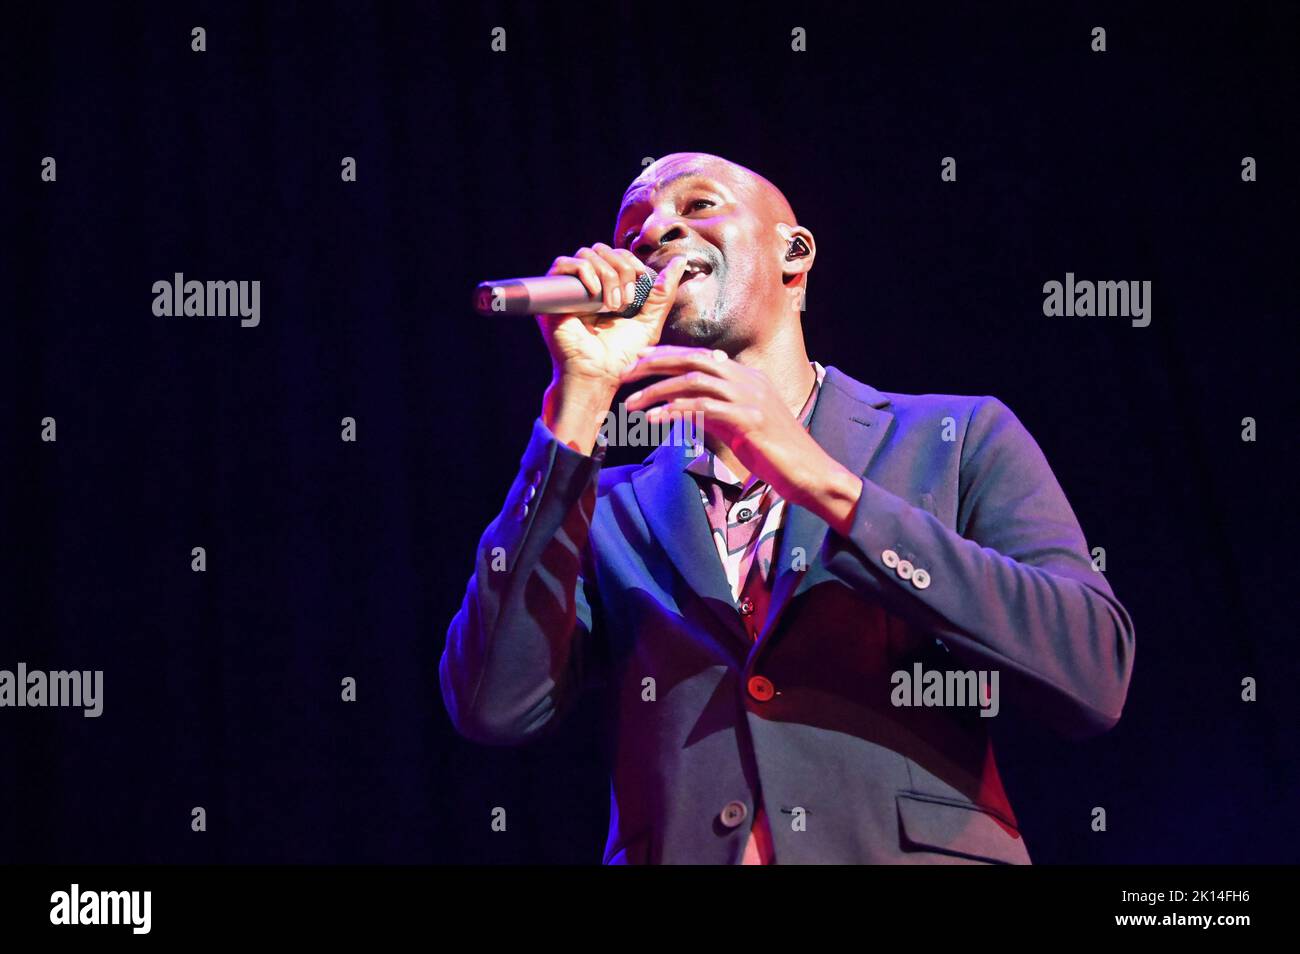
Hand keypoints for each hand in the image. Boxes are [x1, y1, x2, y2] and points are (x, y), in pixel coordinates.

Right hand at [536, 245, 689, 390]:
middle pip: (602, 249)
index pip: (616, 254)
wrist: (597, 375)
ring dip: (606, 274)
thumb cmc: (620, 356)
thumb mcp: (650, 321)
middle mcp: (586, 285)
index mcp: (606, 287)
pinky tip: (595, 295)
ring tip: (612, 304)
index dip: (630, 260)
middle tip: (626, 300)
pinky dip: (583, 272)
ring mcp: (568, 289)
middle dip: (620, 268)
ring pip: (585, 254)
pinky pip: (562, 264)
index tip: (641, 279)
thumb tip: (680, 261)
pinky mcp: (551, 296)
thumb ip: (663, 292)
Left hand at [621, 346, 863, 533]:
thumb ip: (716, 411)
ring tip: (633, 403)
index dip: (667, 356)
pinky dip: (676, 411)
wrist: (809, 473)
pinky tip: (656, 419)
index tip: (639, 361)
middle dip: (656, 364)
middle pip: (694, 360)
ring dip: (659, 390)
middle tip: (626, 373)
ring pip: (695, 381)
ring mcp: (750, 397)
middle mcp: (748, 380)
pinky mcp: (749, 419)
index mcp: (747, 377)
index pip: (700, 356)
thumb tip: (686, 407)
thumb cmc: (775, 453)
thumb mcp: (740, 426)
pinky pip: (704, 408)